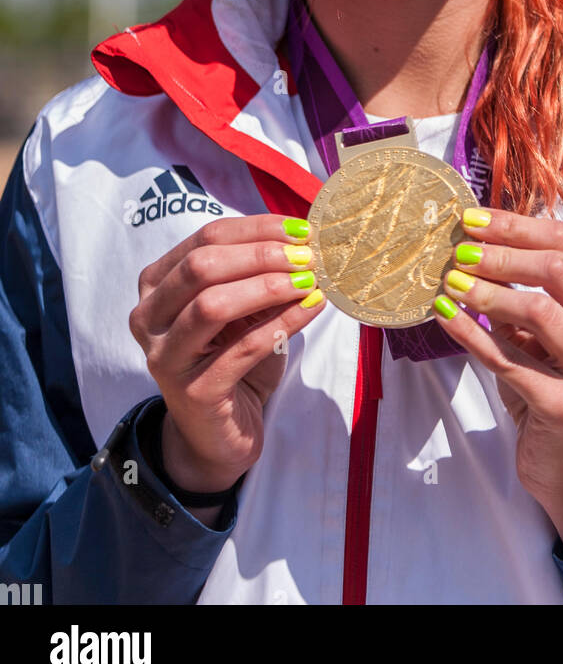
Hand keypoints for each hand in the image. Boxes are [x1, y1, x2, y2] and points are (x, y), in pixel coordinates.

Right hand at [129, 214, 324, 500]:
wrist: (219, 434)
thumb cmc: (233, 359)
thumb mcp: (243, 308)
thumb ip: (258, 274)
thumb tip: (303, 242)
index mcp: (157, 284)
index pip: (206, 238)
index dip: (257, 228)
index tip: (301, 229)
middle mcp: (148, 317)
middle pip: (202, 266)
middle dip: (261, 254)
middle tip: (307, 256)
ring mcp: (165, 356)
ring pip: (213, 304)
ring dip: (268, 286)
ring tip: (309, 280)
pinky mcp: (192, 391)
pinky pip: (243, 347)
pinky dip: (283, 322)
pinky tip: (312, 308)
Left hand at [433, 207, 562, 559]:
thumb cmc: (557, 382)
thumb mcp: (551, 328)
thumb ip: (528, 286)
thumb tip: (475, 238)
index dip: (516, 226)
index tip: (472, 219)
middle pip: (558, 269)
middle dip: (502, 253)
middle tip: (459, 249)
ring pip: (538, 311)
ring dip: (487, 291)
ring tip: (450, 281)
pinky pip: (508, 360)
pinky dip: (471, 334)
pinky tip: (445, 317)